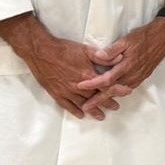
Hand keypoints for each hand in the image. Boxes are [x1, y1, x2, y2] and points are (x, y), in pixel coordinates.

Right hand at [0, 15, 114, 119]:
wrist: (40, 51)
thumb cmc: (63, 48)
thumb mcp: (85, 50)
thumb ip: (103, 57)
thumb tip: (120, 58)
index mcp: (87, 75)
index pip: (106, 86)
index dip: (116, 90)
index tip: (125, 93)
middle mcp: (78, 86)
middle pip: (96, 97)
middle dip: (107, 103)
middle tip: (115, 107)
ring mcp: (66, 91)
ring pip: (83, 104)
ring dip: (93, 110)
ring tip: (101, 116)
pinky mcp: (55, 92)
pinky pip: (66, 105)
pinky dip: (74, 111)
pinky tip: (81, 115)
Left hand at [76, 20, 164, 110]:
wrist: (163, 37)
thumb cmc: (143, 37)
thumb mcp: (126, 40)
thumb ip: (112, 50)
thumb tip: (98, 56)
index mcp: (126, 66)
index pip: (107, 79)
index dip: (93, 84)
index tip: (80, 86)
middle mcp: (132, 75)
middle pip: (112, 91)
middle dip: (98, 100)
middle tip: (85, 107)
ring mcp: (138, 77)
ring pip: (120, 92)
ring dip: (107, 99)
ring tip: (96, 104)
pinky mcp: (142, 77)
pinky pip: (127, 88)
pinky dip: (117, 93)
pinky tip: (112, 94)